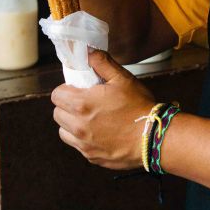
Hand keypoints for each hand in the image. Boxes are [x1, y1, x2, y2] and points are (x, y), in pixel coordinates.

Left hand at [51, 50, 155, 169]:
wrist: (153, 137)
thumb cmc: (138, 106)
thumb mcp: (123, 79)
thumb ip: (102, 63)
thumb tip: (88, 52)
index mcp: (82, 104)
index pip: (56, 95)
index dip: (66, 90)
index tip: (78, 90)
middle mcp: (78, 126)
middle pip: (57, 113)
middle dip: (67, 106)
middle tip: (84, 103)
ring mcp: (84, 144)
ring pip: (64, 131)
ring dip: (71, 124)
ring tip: (89, 119)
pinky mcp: (91, 157)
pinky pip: (78, 146)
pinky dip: (83, 139)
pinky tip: (99, 133)